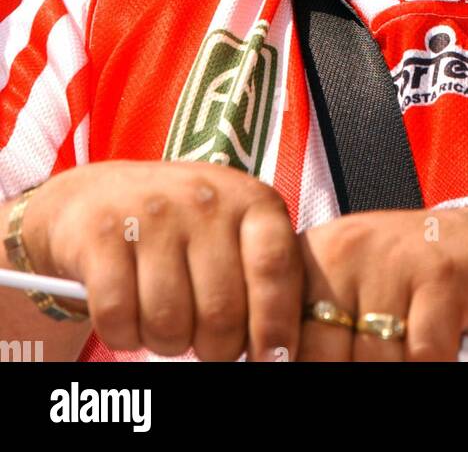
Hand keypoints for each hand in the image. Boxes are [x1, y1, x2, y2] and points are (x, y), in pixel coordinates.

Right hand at [22, 160, 301, 361]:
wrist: (95, 197)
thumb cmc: (182, 228)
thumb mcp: (232, 233)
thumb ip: (261, 276)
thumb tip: (279, 352)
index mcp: (249, 200)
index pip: (275, 267)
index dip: (276, 324)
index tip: (273, 362)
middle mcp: (203, 199)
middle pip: (222, 312)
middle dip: (216, 347)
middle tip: (205, 341)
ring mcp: (151, 213)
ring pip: (169, 323)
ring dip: (167, 343)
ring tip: (165, 320)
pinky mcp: (101, 234)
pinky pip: (119, 317)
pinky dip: (123, 334)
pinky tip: (129, 313)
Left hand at [296, 203, 467, 361]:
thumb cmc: (420, 282)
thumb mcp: (357, 296)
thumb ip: (320, 331)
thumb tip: (281, 365)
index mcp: (314, 254)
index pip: (279, 333)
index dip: (287, 364)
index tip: (290, 373)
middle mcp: (346, 249)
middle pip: (323, 355)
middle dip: (349, 375)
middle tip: (373, 366)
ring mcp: (395, 260)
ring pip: (374, 363)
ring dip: (393, 374)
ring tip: (403, 358)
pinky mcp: (442, 278)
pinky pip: (423, 357)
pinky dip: (430, 371)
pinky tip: (440, 361)